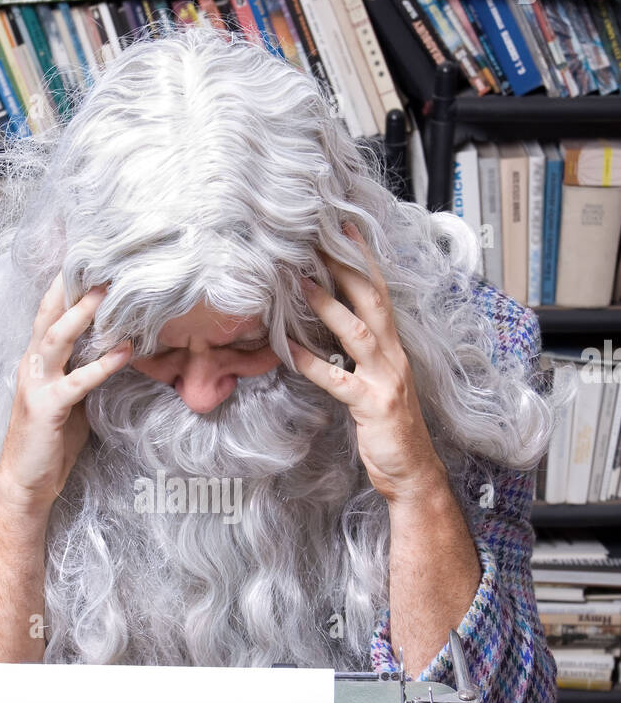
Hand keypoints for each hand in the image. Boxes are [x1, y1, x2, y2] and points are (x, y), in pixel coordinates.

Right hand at [0, 271, 130, 509]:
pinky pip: (78, 381)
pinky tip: (125, 351)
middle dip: (72, 287)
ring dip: (83, 315)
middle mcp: (32, 365)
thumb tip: (114, 350)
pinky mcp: (47, 408)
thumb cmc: (50, 441)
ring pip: (57, 338)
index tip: (86, 259)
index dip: (65, 285)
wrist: (26, 482)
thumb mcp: (71, 398)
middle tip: (99, 262)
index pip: (49, 313)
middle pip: (48, 315)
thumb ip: (84, 371)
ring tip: (109, 293)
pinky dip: (103, 365)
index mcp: (37, 360)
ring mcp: (36, 385)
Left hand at [287, 225, 445, 504]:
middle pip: (371, 301)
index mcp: (394, 348)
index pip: (379, 294)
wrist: (413, 472)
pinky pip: (338, 380)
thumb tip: (330, 326)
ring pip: (357, 333)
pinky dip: (312, 364)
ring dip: (327, 306)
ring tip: (299, 283)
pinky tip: (288, 350)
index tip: (344, 230)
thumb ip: (359, 355)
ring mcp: (386, 380)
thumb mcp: (377, 382)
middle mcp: (394, 357)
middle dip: (347, 268)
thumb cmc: (391, 427)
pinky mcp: (373, 406)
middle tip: (319, 240)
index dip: (363, 261)